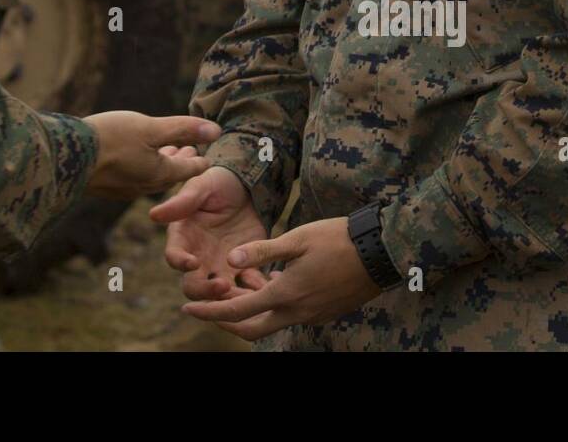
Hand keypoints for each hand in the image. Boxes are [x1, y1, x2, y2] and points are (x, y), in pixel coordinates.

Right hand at [82, 112, 220, 197]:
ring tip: (163, 151)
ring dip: (161, 163)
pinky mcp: (106, 186)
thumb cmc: (110, 139)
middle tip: (189, 150)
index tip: (208, 156)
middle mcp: (145, 186)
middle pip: (170, 174)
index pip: (190, 169)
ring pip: (150, 177)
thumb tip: (216, 131)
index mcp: (161, 174)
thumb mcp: (150, 128)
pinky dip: (142, 166)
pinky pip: (132, 177)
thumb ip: (182, 129)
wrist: (64, 158)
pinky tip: (133, 157)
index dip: (201, 159)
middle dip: (181, 162)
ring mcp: (124, 189)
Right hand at [150, 166, 268, 300]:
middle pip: (192, 286)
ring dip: (230, 299)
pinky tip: (263, 283)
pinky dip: (253, 290)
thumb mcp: (201, 186)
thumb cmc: (219, 181)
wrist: (249, 184)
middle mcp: (198, 257)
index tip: (193, 262)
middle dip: (205, 292)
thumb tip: (153, 214)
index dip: (180, 263)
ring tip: (246, 292)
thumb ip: (181, 202)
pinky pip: (246, 287)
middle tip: (224, 285)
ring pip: (218, 295)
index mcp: (184, 237)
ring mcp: (221, 265)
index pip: (174, 257)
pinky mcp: (244, 268)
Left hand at [176, 217, 381, 339]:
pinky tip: (263, 283)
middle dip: (225, 321)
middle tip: (204, 306)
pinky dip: (269, 305)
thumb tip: (229, 258)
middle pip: (252, 328)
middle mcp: (297, 312)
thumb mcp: (296, 239)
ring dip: (248, 311)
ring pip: (270, 322)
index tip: (187, 306)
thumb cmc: (337, 239)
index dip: (210, 311)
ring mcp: (311, 314)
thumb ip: (262, 251)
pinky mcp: (322, 310)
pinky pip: (287, 315)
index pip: (239, 311)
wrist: (380, 253)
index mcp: (286, 294)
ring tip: (230, 290)